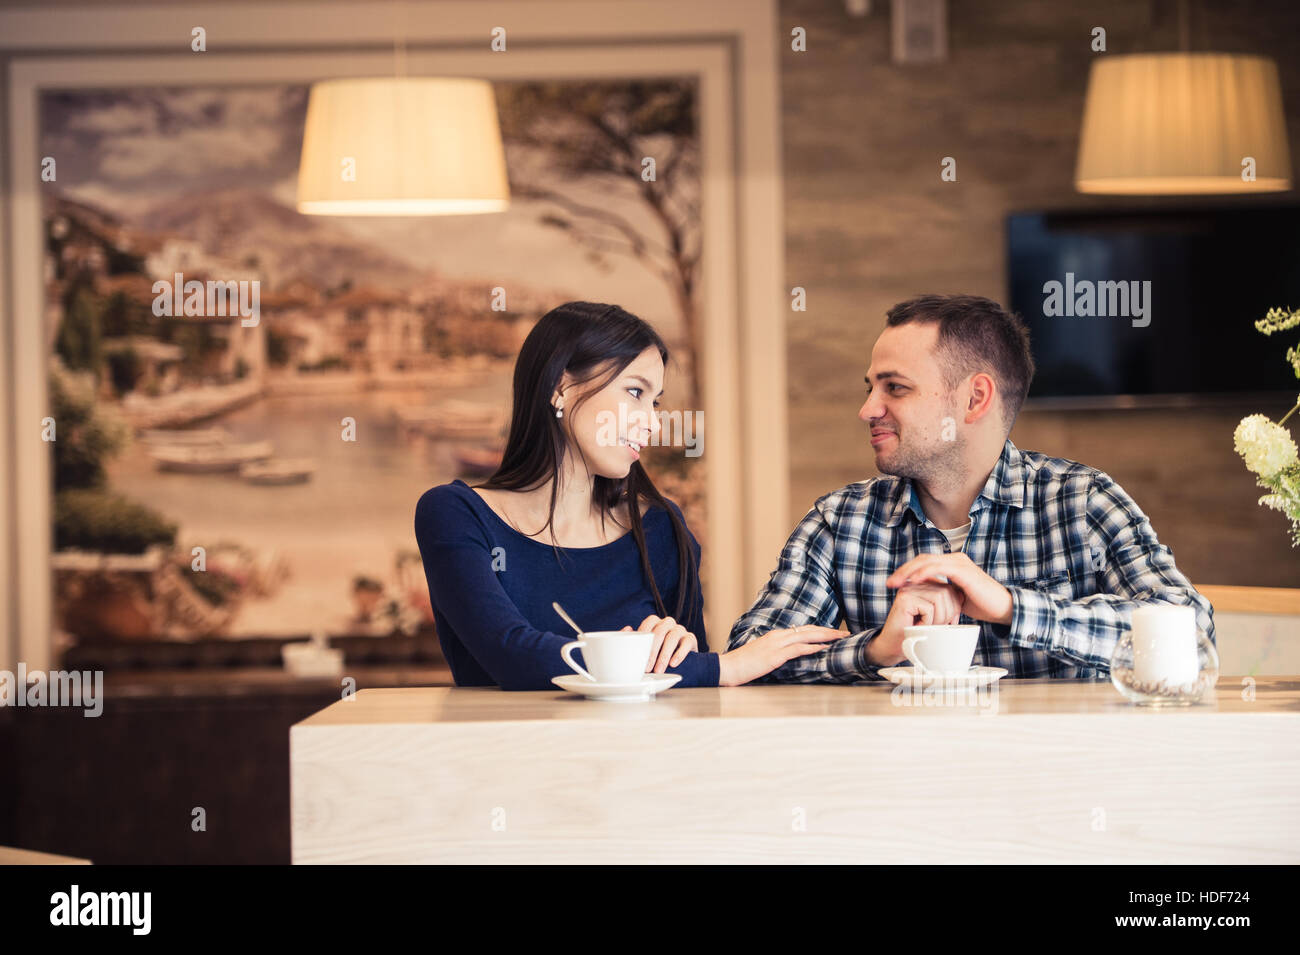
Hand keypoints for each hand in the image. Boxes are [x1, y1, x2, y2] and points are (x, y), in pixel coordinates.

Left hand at [623, 615, 697, 672]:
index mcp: (656, 622)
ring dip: (664, 656)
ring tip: (659, 670)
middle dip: (652, 651)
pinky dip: (679, 654)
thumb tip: (627, 629)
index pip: (649, 623)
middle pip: (659, 632)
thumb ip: (635, 639)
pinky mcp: (691, 638)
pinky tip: (673, 663)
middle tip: (647, 668)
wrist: (681, 660)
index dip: (643, 637)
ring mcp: (680, 629)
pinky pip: (686, 642)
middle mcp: (668, 623)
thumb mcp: (646, 646)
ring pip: (672, 638)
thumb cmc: (658, 652)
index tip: (638, 654)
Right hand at [718, 624, 844, 685]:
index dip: (820, 630)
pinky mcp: (775, 655)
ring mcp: (776, 644)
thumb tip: (789, 656)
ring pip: (807, 636)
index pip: (802, 629)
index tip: (834, 632)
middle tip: (845, 632)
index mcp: (775, 635)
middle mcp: (778, 636)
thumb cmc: (743, 664)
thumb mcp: (762, 656)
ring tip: (840, 637)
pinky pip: (798, 649)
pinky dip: (813, 647)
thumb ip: (776, 653)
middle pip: (809, 629)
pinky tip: (824, 647)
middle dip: (829, 630)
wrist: (727, 668)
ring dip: (826, 636)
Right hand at [865, 582, 965, 666]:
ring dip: (938, 618)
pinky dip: (928, 622)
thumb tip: (963, 595)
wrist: (893, 647)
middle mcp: (915, 584)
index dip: (954, 607)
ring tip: (927, 628)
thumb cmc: (915, 634)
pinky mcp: (905, 599)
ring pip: (939, 598)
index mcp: (923, 585)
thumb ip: (946, 603)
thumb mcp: (937, 616)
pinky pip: (929, 608)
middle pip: (947, 591)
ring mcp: (908, 590)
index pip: (950, 588)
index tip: (947, 622)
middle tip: (937, 627)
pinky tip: (918, 627)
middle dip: (948, 613)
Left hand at [885, 552, 1012, 625]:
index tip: (894, 584)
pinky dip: (924, 573)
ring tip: (896, 583)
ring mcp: (959, 563)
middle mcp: (955, 560)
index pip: (924, 563)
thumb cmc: (982, 605)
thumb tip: (925, 599)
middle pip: (922, 560)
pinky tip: (913, 582)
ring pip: (927, 562)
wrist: (1002, 608)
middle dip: (903, 571)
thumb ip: (941, 593)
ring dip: (909, 572)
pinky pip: (938, 568)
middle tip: (889, 584)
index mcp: (953, 564)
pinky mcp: (963, 570)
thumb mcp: (955, 598)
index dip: (907, 572)